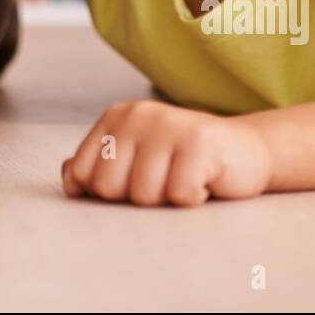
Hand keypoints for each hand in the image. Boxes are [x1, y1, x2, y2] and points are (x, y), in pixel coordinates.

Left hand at [60, 100, 271, 205]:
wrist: (245, 153)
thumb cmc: (183, 164)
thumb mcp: (136, 162)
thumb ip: (98, 168)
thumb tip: (69, 179)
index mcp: (116, 117)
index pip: (82, 174)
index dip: (106, 194)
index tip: (134, 183)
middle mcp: (138, 114)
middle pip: (108, 187)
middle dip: (136, 197)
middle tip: (164, 181)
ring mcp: (169, 124)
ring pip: (144, 195)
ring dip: (168, 200)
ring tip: (184, 178)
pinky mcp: (200, 141)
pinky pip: (180, 195)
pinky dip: (194, 199)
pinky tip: (205, 181)